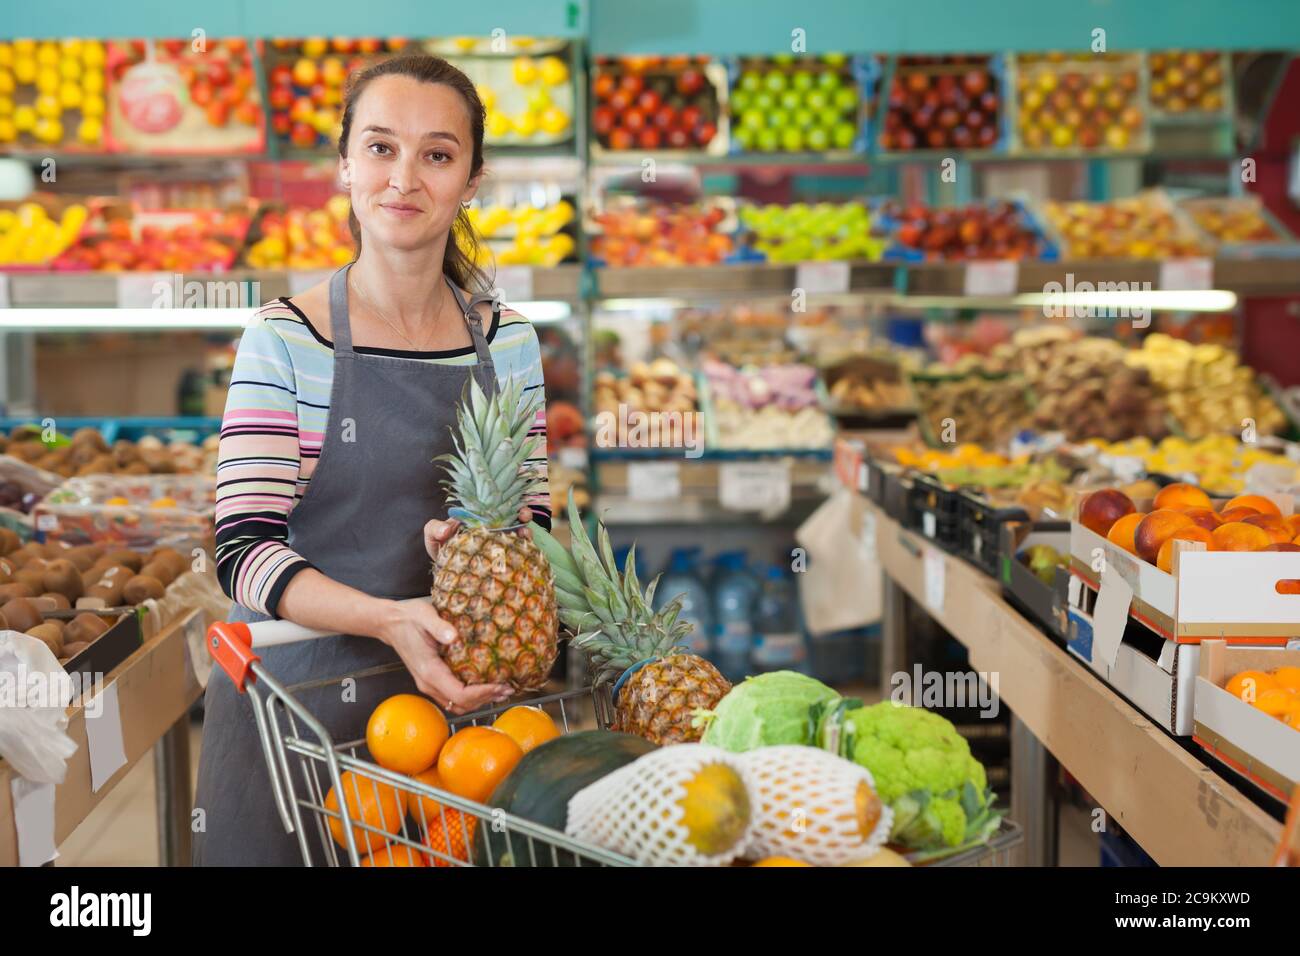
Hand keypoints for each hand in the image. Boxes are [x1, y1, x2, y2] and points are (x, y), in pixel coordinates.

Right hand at [376, 599, 510, 713]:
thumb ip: (438, 626)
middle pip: (461, 703)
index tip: (500, 684)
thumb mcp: (424, 615)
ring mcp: (429, 684)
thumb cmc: (408, 618)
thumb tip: (453, 636)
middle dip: (486, 698)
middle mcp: (428, 683)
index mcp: (429, 670)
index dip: (482, 693)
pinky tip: (485, 685)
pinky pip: (453, 696)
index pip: (460, 693)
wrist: (390, 623)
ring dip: (480, 700)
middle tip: (508, 688)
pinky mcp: (432, 680)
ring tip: (501, 690)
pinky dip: (471, 696)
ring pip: (457, 703)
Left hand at [427, 509, 533, 554]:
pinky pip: (516, 555)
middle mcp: (493, 529)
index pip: (497, 506)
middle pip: (514, 518)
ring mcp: (499, 545)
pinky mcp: (502, 561)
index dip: (509, 503)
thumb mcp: (433, 536)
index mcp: (480, 518)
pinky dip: (523, 554)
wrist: (445, 574)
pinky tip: (525, 555)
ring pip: (519, 535)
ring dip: (526, 533)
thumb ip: (435, 528)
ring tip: (526, 535)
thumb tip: (447, 530)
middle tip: (525, 516)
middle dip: (524, 515)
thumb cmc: (442, 549)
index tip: (516, 506)